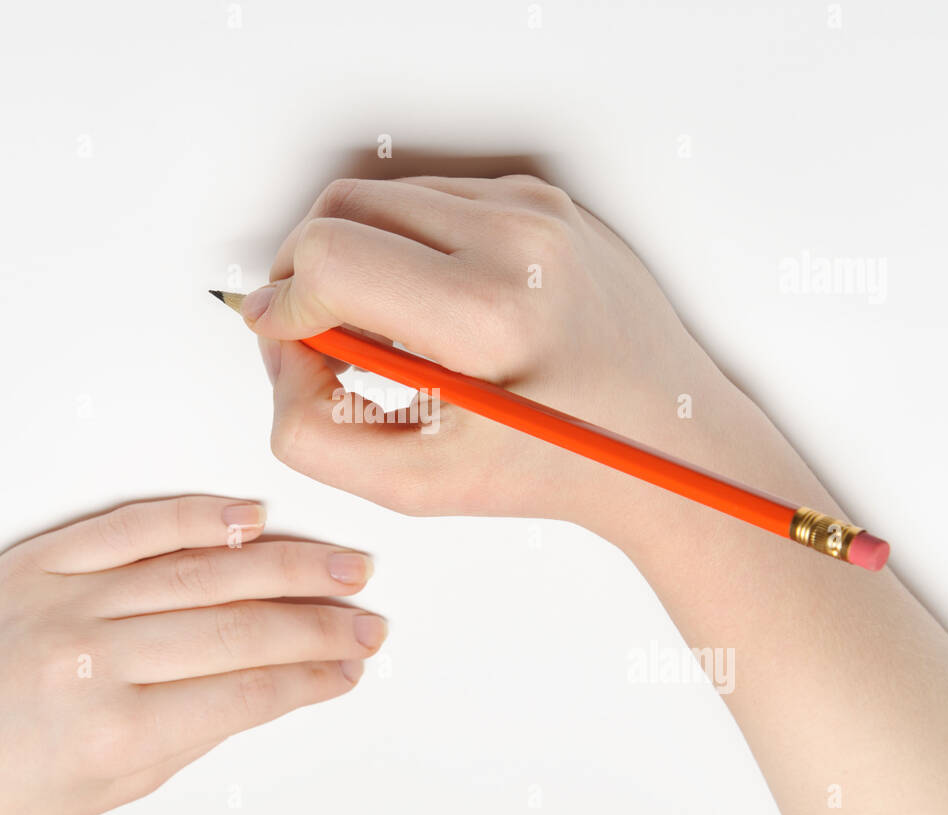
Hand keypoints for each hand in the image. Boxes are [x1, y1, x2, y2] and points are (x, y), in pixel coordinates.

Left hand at [0, 496, 385, 814]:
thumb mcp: (111, 786)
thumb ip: (192, 730)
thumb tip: (268, 687)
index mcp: (115, 730)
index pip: (249, 690)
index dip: (314, 676)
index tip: (350, 667)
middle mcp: (92, 658)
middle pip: (242, 625)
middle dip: (322, 622)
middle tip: (369, 616)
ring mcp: (63, 599)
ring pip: (204, 570)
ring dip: (287, 567)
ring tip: (341, 566)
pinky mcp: (35, 562)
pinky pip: (132, 525)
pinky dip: (199, 516)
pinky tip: (251, 516)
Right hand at [242, 175, 737, 531]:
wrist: (669, 440)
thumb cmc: (560, 466)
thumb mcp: (419, 485)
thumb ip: (313, 430)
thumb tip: (278, 347)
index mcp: (490, 315)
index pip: (330, 258)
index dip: (283, 303)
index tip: (284, 338)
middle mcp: (517, 239)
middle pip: (343, 207)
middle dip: (305, 271)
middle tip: (317, 335)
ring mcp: (536, 209)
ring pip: (383, 196)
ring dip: (355, 256)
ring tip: (380, 331)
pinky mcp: (545, 199)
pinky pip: (434, 198)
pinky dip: (406, 244)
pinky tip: (429, 307)